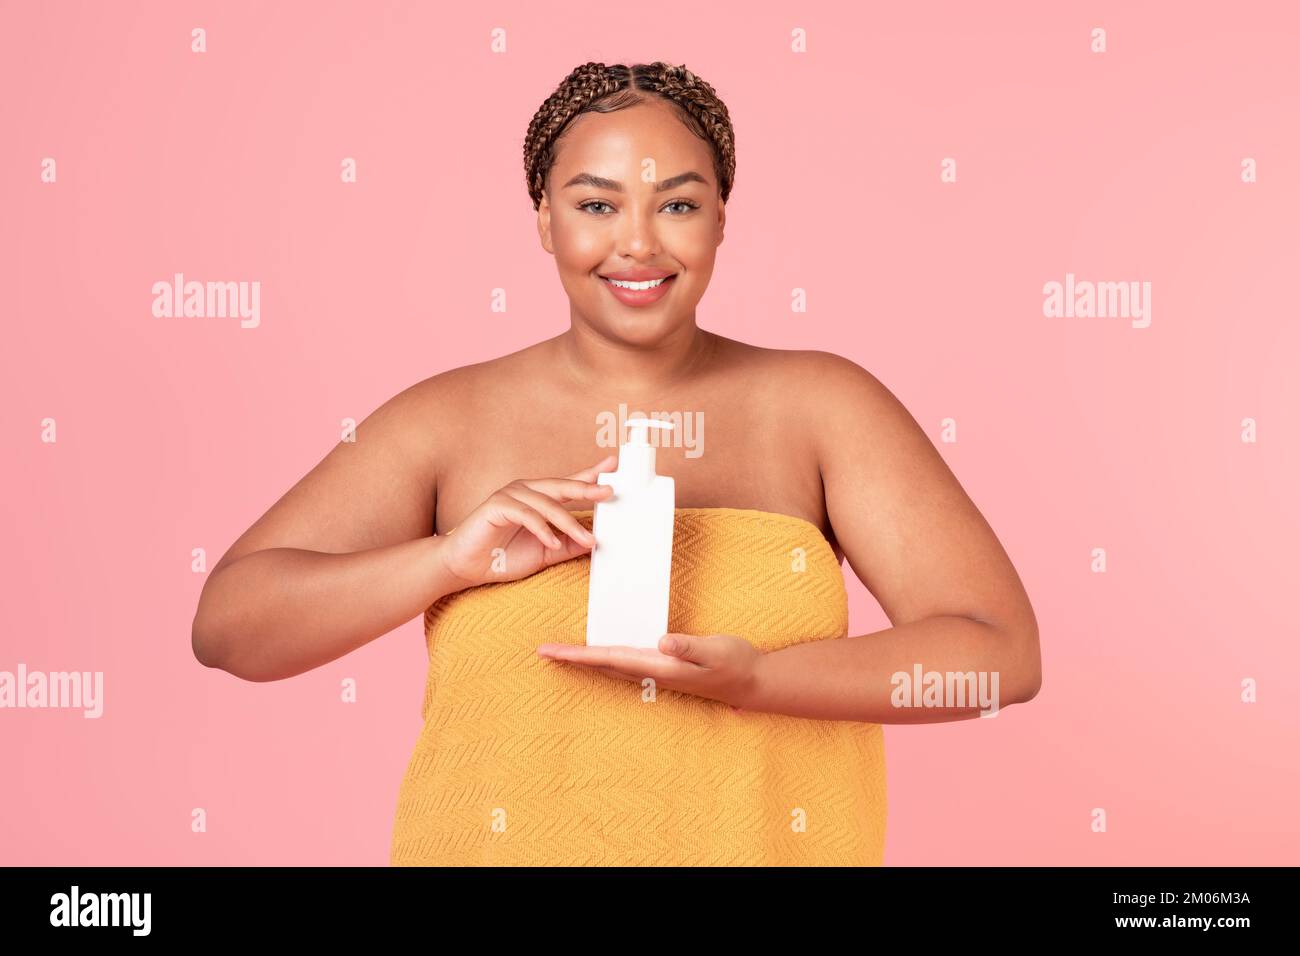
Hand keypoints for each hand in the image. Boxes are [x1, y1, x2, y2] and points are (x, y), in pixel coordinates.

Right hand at [439, 454, 615, 588]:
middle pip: (562, 486)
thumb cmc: (503, 556)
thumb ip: (569, 545)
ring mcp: (511, 494)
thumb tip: (597, 541)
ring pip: (547, 503)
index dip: (591, 473)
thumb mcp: (546, 553)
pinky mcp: (497, 505)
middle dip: (587, 488)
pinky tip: (552, 543)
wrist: (467, 567)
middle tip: (609, 492)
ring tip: (586, 540)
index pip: (570, 483)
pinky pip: (525, 514)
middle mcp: (527, 490)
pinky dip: (541, 529)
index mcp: (540, 498)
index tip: (614, 464)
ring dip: (568, 523)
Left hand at [537, 633, 763, 711]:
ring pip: (610, 666)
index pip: (608, 658)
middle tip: (542, 652)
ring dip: (584, 660)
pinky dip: (604, 657)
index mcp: (658, 667)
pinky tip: (600, 652)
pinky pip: (623, 663)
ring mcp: (656, 673)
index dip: (577, 655)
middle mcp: (651, 673)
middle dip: (571, 659)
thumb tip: (661, 642)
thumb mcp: (716, 650)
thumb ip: (689, 647)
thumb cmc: (735, 664)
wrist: (752, 682)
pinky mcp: (663, 668)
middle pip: (601, 666)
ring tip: (562, 653)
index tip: (550, 652)